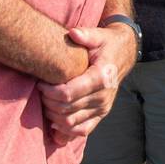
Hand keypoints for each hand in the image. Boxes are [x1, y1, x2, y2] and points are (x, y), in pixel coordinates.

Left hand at [38, 24, 134, 144]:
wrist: (124, 55)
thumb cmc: (107, 44)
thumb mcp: (99, 35)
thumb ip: (86, 35)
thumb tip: (73, 33)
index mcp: (101, 78)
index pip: (68, 93)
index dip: (49, 92)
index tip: (40, 83)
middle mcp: (103, 96)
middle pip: (66, 109)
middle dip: (47, 102)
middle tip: (40, 91)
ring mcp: (103, 108)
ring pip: (70, 123)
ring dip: (53, 115)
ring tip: (46, 102)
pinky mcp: (101, 115)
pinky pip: (81, 131)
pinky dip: (65, 130)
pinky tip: (55, 120)